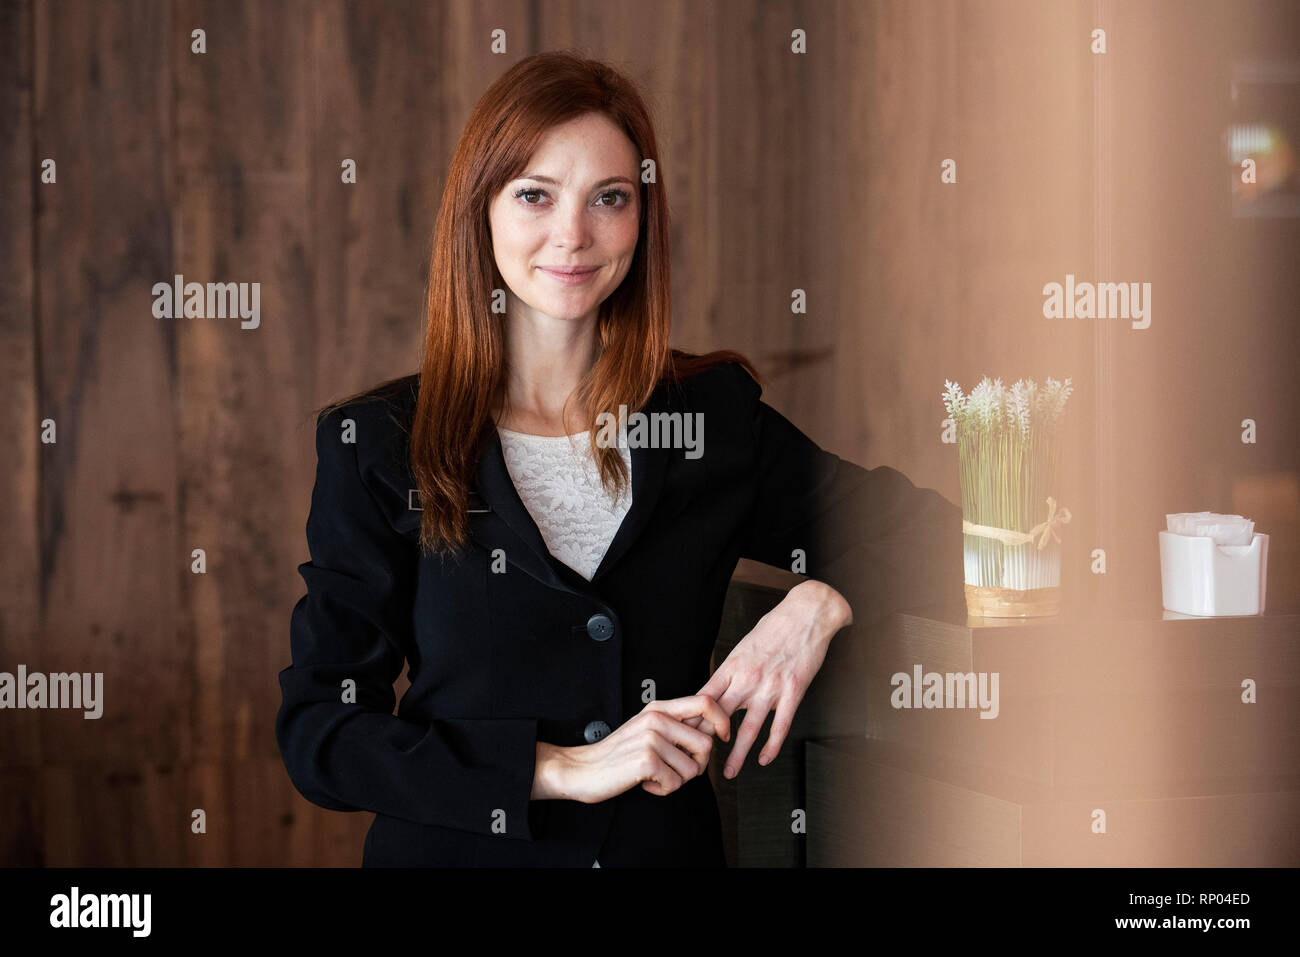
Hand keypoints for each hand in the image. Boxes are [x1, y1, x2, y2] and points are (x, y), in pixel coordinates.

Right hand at [533, 694, 730, 802]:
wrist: (582, 770)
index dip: (722, 720)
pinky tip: (645, 783)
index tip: (723, 736)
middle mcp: (657, 719)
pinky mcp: (646, 761)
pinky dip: (663, 790)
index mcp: (659, 708)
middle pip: (706, 744)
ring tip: (654, 776)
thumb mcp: (647, 730)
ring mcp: (651, 739)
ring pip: (692, 769)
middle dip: (696, 765)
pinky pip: (675, 784)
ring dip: (676, 781)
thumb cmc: (618, 754)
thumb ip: (675, 726)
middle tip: (674, 770)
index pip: (705, 702)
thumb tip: (711, 732)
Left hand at [690, 580, 851, 778]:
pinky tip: (764, 760)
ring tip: (728, 773)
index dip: (692, 719)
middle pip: (720, 716)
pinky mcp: (793, 693)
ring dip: (736, 754)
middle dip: (706, 742)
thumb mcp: (744, 646)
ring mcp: (771, 687)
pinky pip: (780, 726)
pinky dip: (771, 746)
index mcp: (733, 666)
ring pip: (748, 729)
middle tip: (695, 761)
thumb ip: (732, 671)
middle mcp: (748, 679)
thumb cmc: (775, 627)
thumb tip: (717, 688)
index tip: (682, 735)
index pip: (705, 698)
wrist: (806, 614)